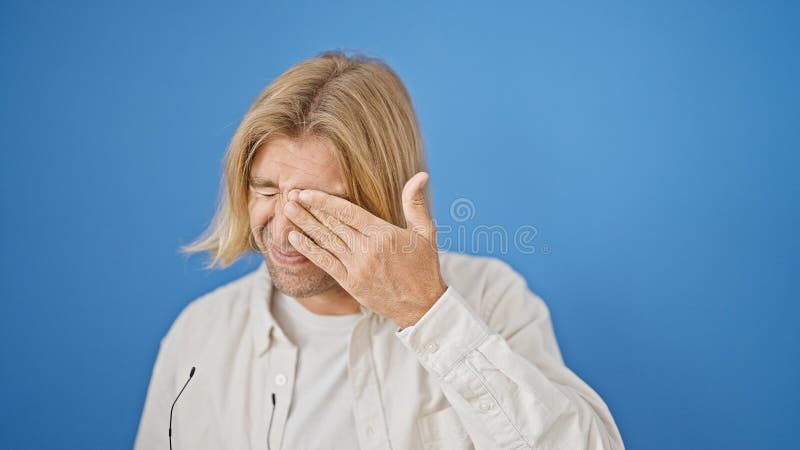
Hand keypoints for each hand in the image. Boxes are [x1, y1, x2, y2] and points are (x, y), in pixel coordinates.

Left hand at [283, 171, 447, 327]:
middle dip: (309, 208)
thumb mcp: (425, 232)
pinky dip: (309, 250)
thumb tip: (420, 175)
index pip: (348, 212)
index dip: (324, 201)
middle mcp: (368, 250)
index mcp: (384, 234)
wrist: (423, 306)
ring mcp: (357, 267)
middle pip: (333, 224)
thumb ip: (415, 203)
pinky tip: (294, 238)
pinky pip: (325, 263)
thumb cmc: (424, 268)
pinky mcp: (351, 283)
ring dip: (305, 224)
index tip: (307, 192)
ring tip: (287, 210)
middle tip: (290, 194)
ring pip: (326, 241)